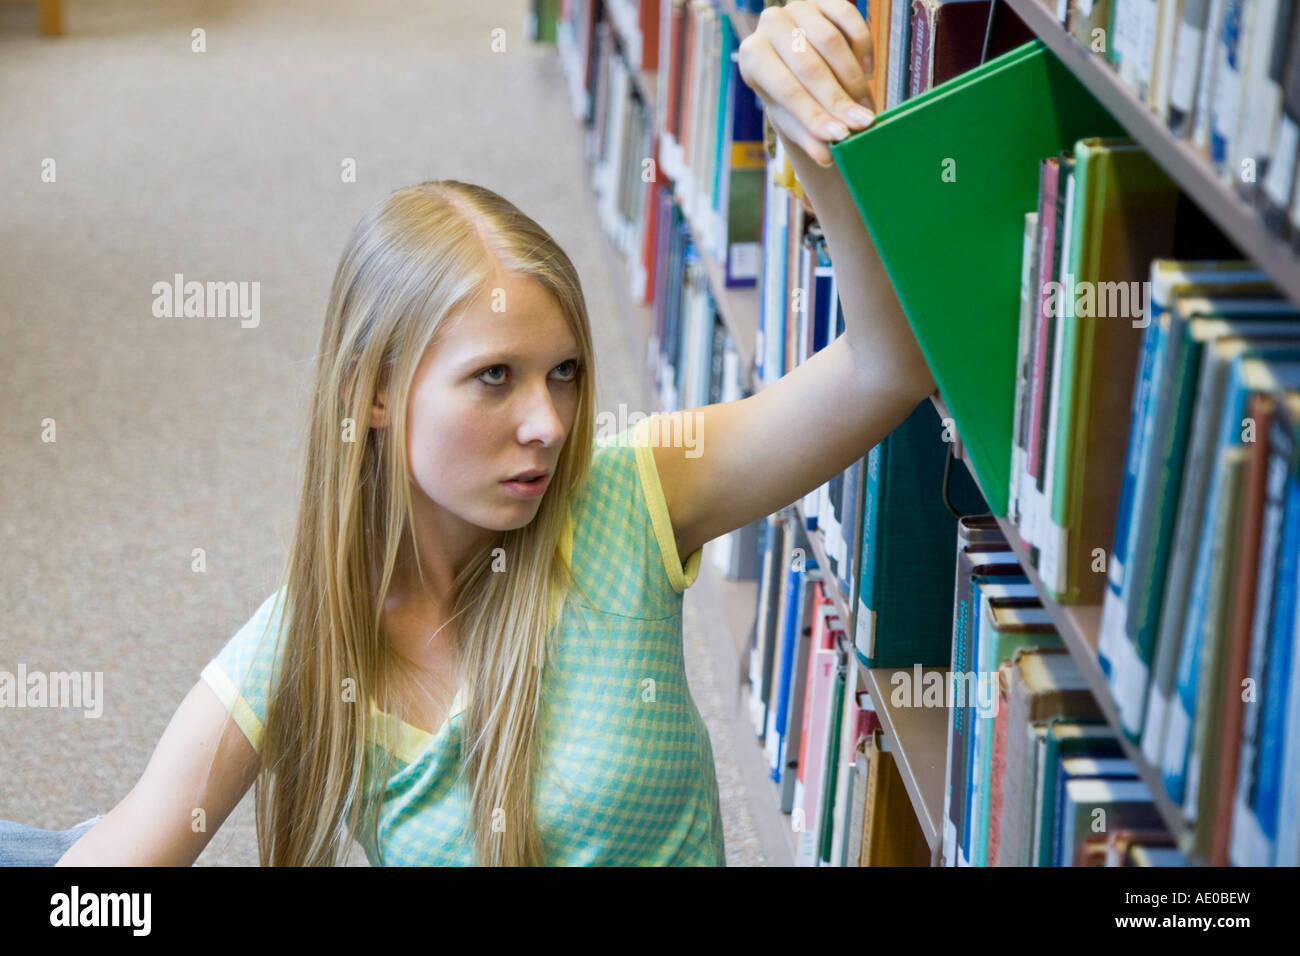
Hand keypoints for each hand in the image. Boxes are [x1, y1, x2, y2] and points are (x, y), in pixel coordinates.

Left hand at [737, 0, 875, 167]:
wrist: (798, 61)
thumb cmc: (792, 93)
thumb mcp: (794, 119)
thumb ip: (808, 136)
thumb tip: (827, 156)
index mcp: (753, 56)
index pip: (786, 91)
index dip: (815, 116)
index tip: (841, 137)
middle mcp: (770, 24)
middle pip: (808, 66)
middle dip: (837, 99)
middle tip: (862, 124)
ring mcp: (798, 6)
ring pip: (830, 41)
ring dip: (852, 76)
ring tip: (863, 103)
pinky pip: (849, 17)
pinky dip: (862, 45)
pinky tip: (867, 69)